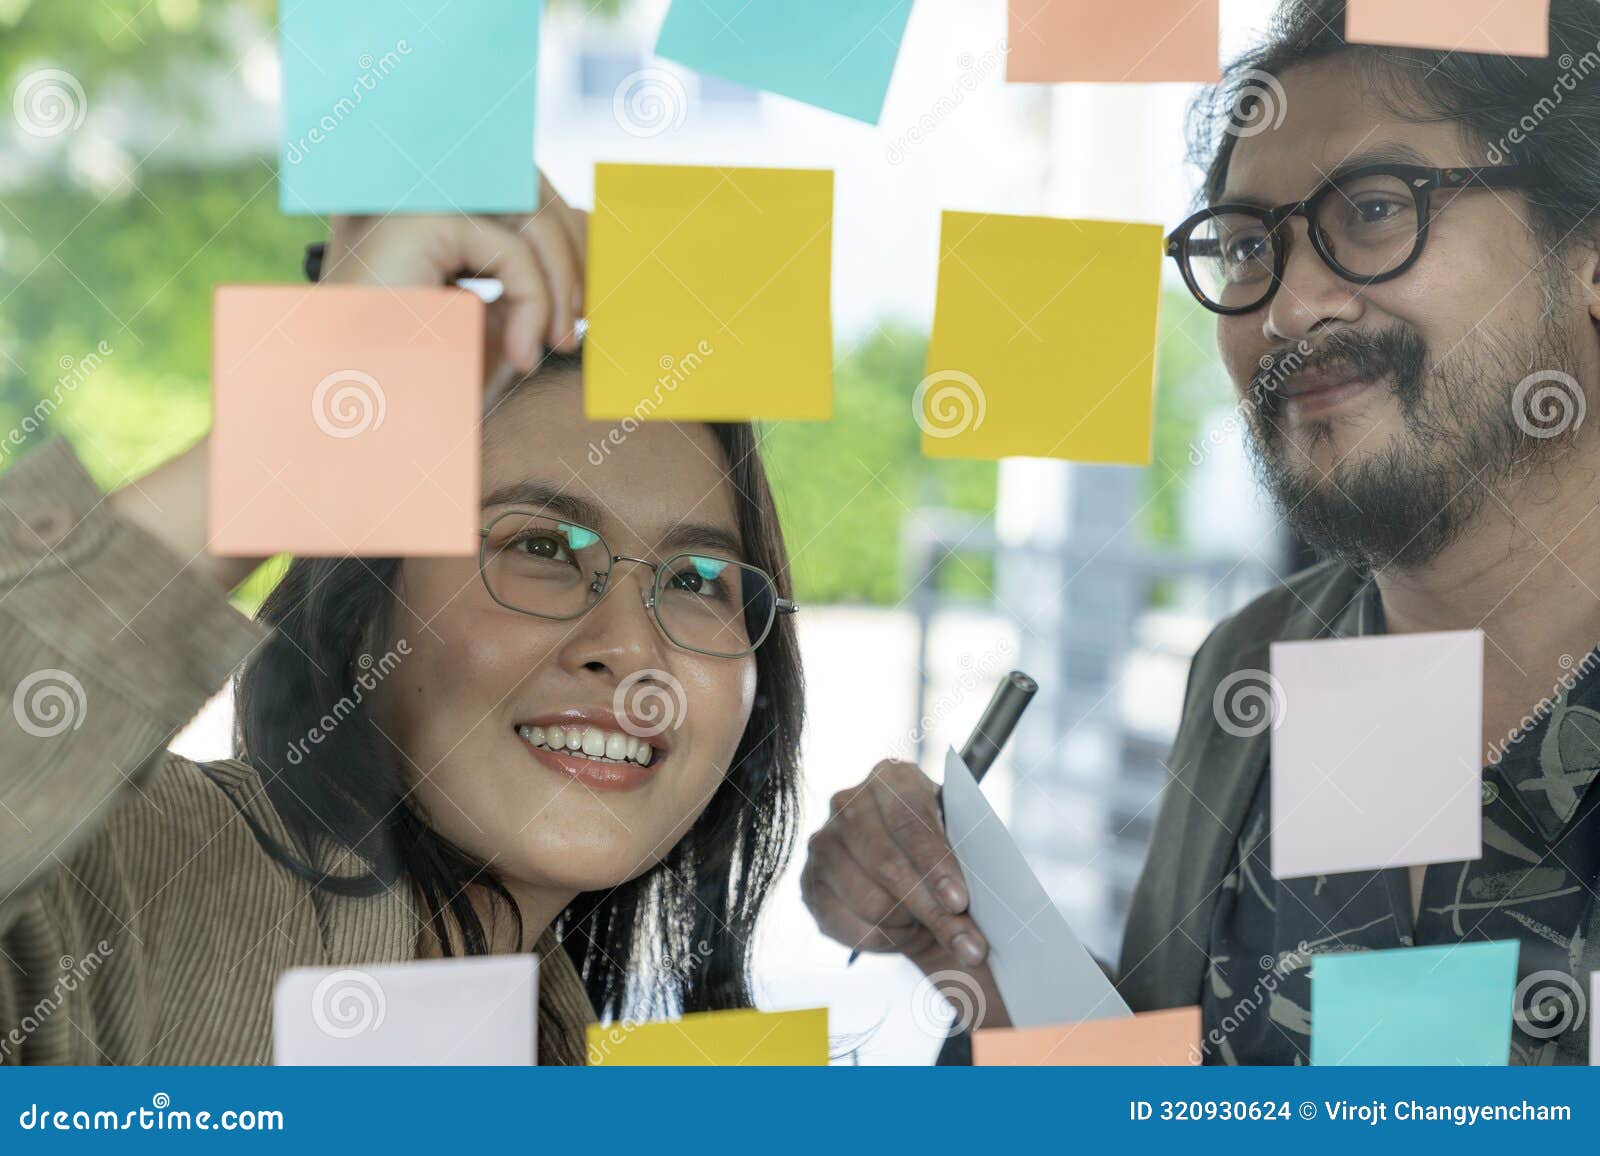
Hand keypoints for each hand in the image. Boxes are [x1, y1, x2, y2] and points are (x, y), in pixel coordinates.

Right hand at [321, 173, 585, 392]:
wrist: (366, 419)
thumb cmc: (428, 375)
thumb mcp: (497, 315)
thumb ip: (538, 271)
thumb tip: (593, 221)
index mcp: (423, 196)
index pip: (514, 182)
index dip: (563, 232)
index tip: (583, 295)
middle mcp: (410, 181)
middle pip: (528, 184)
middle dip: (573, 252)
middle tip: (584, 319)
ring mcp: (408, 193)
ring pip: (528, 211)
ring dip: (559, 283)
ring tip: (558, 345)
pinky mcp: (417, 219)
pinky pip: (512, 251)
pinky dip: (534, 305)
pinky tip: (521, 355)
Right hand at [801, 759, 1008, 1025]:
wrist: (909, 876)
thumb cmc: (943, 856)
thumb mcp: (962, 846)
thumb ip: (970, 862)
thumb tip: (974, 908)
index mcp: (893, 778)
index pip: (909, 820)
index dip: (936, 864)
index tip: (961, 902)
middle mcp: (849, 802)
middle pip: (888, 864)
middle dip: (931, 909)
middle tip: (968, 945)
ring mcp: (824, 842)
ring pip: (870, 900)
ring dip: (909, 926)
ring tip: (930, 926)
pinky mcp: (810, 884)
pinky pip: (848, 926)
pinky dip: (883, 940)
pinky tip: (901, 932)